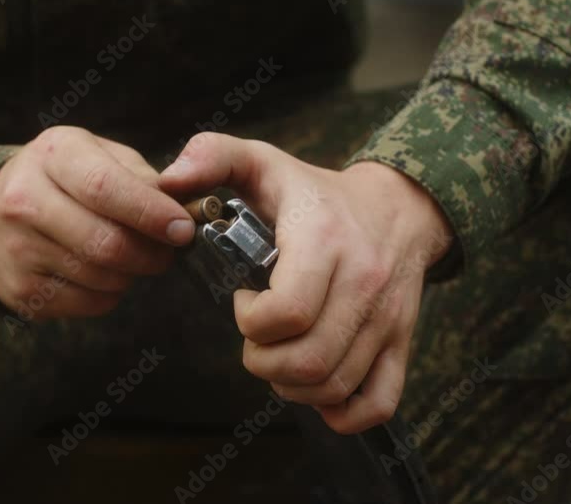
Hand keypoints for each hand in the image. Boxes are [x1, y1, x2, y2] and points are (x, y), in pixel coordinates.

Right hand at [0, 126, 194, 318]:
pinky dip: (110, 293)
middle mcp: (24, 199)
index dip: (150, 213)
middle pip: (105, 242)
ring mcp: (16, 248)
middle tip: (167, 251)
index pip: (104, 187)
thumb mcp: (99, 155)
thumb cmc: (64, 180)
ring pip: (101, 277)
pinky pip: (89, 303)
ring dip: (132, 273)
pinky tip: (102, 273)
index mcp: (53, 155)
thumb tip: (181, 207)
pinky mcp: (20, 290)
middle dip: (151, 253)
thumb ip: (142, 177)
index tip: (183, 228)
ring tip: (131, 257)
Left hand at [159, 133, 452, 433]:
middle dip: (263, 363)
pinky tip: (316, 388)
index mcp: (325, 241)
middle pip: (308, 362)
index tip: (243, 299)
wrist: (399, 206)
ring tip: (279, 355)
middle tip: (255, 338)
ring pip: (336, 386)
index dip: (250, 321)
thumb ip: (212, 157)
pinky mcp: (401, 342)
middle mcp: (363, 284)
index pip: (287, 313)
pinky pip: (379, 402)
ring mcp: (387, 319)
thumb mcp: (262, 161)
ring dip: (292, 387)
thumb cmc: (316, 191)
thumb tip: (169, 180)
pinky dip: (342, 412)